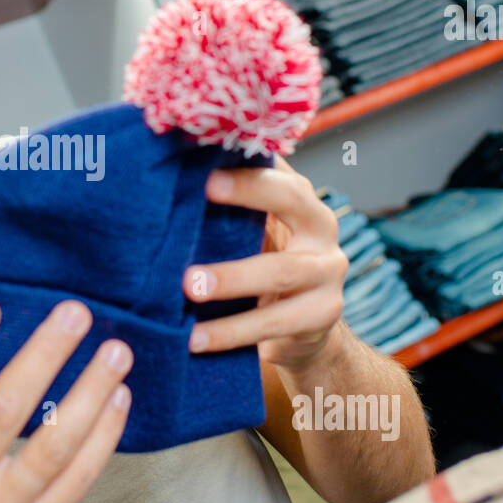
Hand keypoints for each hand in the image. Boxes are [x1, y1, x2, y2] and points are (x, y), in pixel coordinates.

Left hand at [182, 155, 347, 372]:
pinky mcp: (322, 315)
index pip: (277, 167)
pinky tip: (195, 338)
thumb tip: (174, 172)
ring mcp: (328, 272)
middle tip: (202, 193)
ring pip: (281, 270)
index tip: (208, 166)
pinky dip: (231, 332)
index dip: (248, 164)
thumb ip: (231, 207)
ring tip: (190, 288)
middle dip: (247, 194)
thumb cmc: (263, 266)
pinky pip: (274, 323)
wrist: (302, 331)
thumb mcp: (254, 233)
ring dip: (232, 278)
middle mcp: (323, 227)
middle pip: (292, 199)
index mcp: (301, 199)